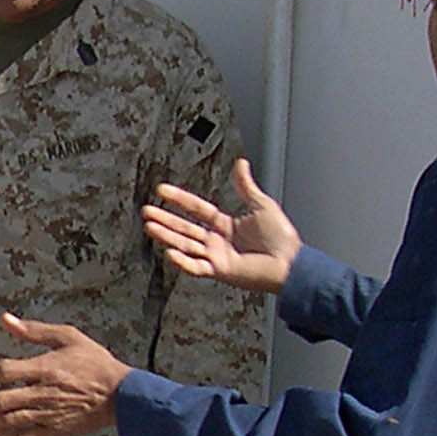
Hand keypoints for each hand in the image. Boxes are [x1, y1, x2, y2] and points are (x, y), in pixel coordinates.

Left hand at [0, 314, 129, 435]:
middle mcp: (43, 393)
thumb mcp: (68, 337)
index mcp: (46, 368)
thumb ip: (35, 331)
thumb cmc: (95, 363)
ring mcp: (48, 414)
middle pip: (1, 399)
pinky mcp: (54, 430)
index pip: (5, 371)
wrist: (120, 395)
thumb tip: (6, 320)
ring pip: (8, 421)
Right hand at [142, 157, 300, 294]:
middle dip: (164, 219)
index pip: (196, 209)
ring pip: (185, 245)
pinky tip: (169, 252)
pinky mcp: (220, 271)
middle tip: (146, 211)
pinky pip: (196, 267)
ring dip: (166, 236)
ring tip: (149, 226)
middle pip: (184, 228)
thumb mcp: (261, 204)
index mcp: (225, 225)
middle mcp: (216, 241)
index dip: (179, 199)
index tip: (161, 190)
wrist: (290, 262)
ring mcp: (216, 257)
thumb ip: (245, 186)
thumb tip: (240, 163)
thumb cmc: (280, 237)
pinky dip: (183, 262)